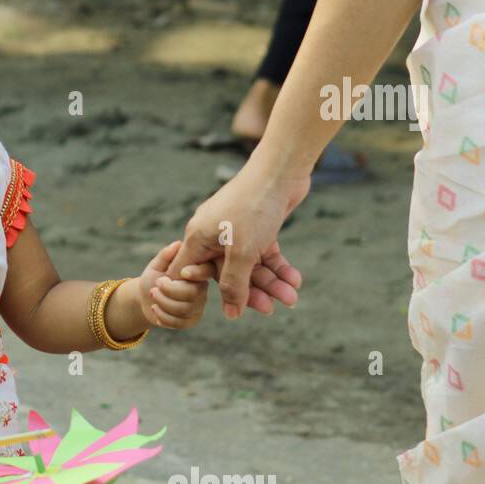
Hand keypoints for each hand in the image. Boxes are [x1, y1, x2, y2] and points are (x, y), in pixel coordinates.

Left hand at [138, 241, 214, 328]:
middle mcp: (202, 287)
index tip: (181, 273)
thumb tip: (178, 244)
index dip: (196, 273)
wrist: (146, 299)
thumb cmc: (153, 277)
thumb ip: (166, 255)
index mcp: (197, 270)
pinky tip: (155, 310)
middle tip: (155, 286)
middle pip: (193, 293)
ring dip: (163, 303)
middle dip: (170, 291)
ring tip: (152, 295)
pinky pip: (180, 322)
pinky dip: (164, 317)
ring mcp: (198, 305)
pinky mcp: (192, 319)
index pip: (206, 271)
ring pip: (185, 309)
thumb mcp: (156, 265)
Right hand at [167, 162, 307, 318]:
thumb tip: (231, 313)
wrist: (281, 170)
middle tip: (270, 310)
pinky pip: (264, 254)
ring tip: (291, 297)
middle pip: (227, 274)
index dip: (197, 293)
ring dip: (271, 282)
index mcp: (198, 238)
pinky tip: (294, 279)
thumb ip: (234, 284)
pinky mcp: (257, 228)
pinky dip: (279, 266)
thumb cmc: (254, 207)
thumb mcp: (241, 252)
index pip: (190, 274)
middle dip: (251, 292)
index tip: (209, 311)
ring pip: (250, 266)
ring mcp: (236, 231)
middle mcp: (214, 236)